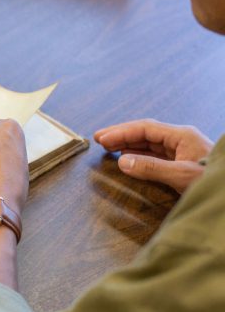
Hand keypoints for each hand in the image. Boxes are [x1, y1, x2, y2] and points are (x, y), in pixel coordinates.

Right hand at [94, 119, 212, 192]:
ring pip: (150, 143)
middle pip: (146, 133)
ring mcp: (183, 151)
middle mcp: (182, 140)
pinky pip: (155, 155)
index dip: (121, 132)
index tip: (102, 139)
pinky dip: (138, 155)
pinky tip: (129, 158)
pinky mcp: (183, 164)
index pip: (145, 128)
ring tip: (109, 147)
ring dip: (128, 144)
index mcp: (182, 136)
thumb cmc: (214, 183)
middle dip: (121, 135)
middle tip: (99, 139)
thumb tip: (122, 161)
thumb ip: (151, 168)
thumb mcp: (181, 176)